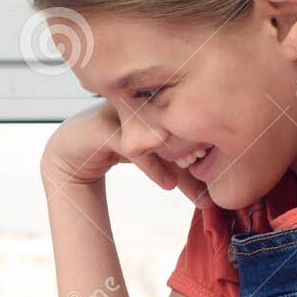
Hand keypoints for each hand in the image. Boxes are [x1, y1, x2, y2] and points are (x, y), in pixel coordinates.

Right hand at [41, 101, 211, 207]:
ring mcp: (118, 112)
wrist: (69, 152)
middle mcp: (137, 102)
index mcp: (154, 100)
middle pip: (177, 127)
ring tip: (197, 190)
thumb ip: (177, 169)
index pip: (188, 119)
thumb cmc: (113, 148)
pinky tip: (168, 185)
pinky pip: (132, 147)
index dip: (210, 144)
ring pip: (157, 136)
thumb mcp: (151, 160)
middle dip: (200, 156)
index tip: (227, 171)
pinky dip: (153, 166)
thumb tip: (210, 195)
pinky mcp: (101, 129)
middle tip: (217, 184)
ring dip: (181, 164)